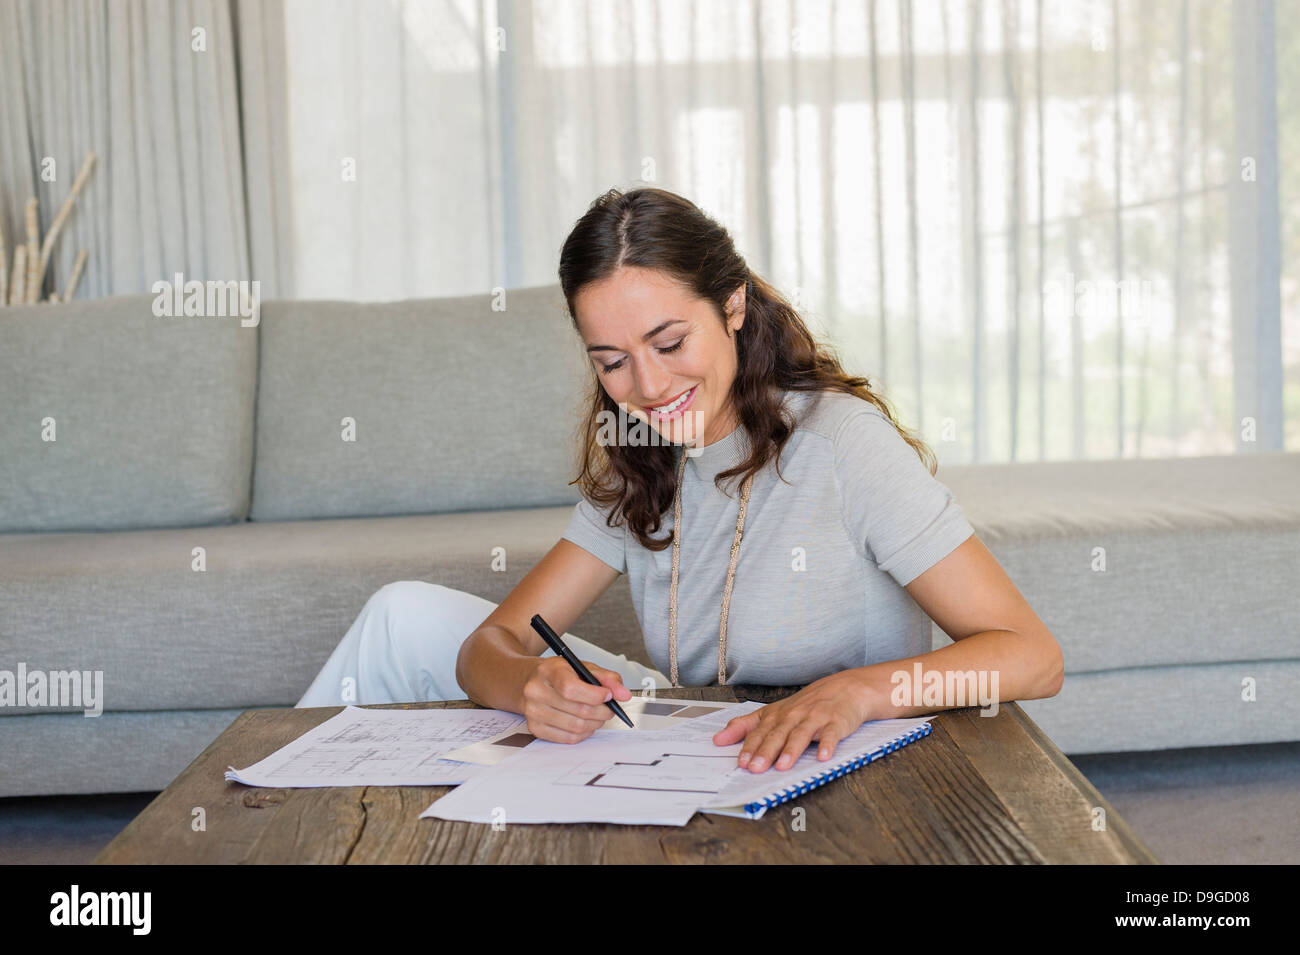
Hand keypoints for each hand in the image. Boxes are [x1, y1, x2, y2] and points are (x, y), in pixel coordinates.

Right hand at [520, 657, 632, 743]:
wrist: (531, 681)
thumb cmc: (559, 674)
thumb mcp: (583, 667)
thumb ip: (606, 678)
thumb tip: (623, 694)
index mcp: (548, 671)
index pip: (571, 688)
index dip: (595, 695)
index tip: (608, 695)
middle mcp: (536, 691)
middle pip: (578, 710)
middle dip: (602, 711)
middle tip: (608, 708)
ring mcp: (533, 712)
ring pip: (576, 726)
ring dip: (595, 723)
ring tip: (597, 715)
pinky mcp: (535, 728)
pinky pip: (568, 738)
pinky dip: (583, 733)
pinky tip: (585, 723)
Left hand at [712, 670, 874, 772]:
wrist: (844, 689)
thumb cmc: (806, 705)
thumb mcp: (774, 712)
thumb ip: (746, 726)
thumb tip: (718, 739)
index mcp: (777, 715)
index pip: (759, 731)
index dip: (750, 747)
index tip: (741, 762)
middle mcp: (793, 715)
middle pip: (777, 734)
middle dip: (766, 751)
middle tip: (756, 768)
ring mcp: (815, 718)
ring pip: (801, 735)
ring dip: (791, 750)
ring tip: (783, 766)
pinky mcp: (836, 722)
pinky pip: (831, 735)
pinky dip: (827, 745)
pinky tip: (823, 756)